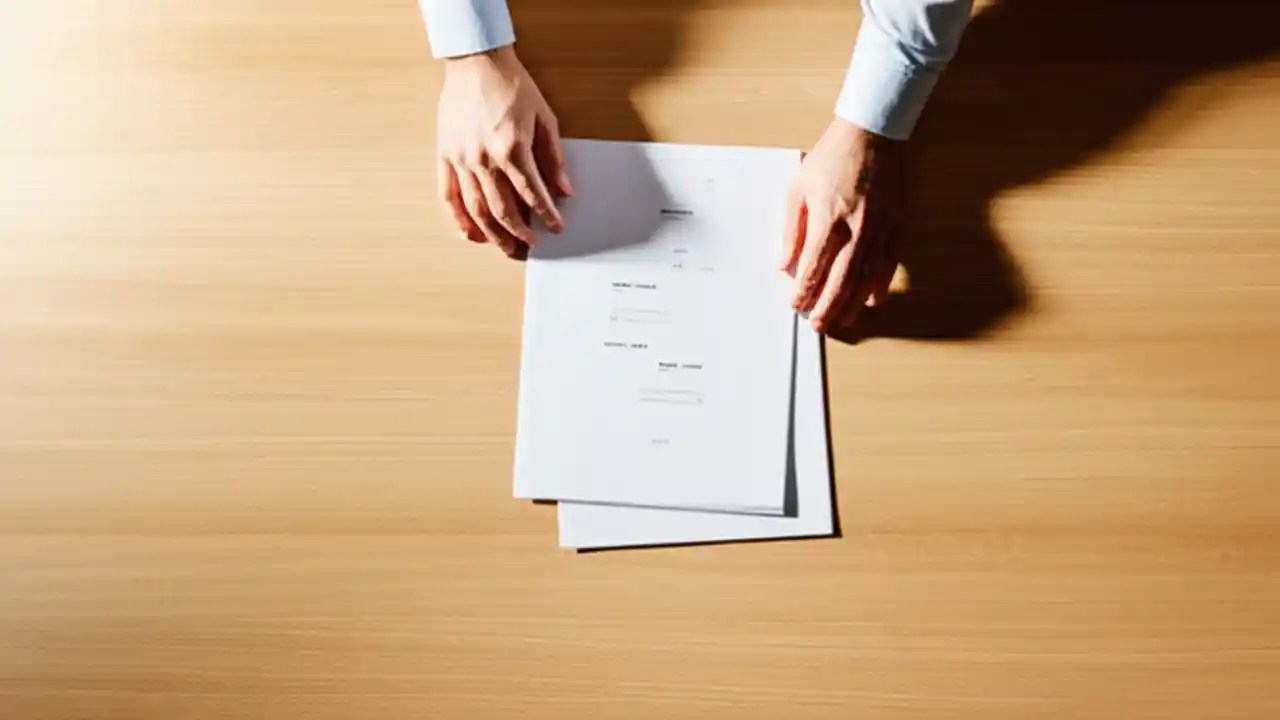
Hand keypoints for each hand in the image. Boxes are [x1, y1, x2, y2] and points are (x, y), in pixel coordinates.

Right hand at [437, 46, 572, 258]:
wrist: (476, 61)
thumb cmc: (510, 85)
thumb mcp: (544, 118)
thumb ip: (554, 158)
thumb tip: (564, 189)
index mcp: (512, 149)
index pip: (533, 195)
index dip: (547, 215)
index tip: (555, 227)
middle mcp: (485, 159)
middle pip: (503, 211)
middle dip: (518, 234)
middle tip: (529, 247)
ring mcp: (462, 159)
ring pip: (476, 209)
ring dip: (492, 234)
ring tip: (505, 246)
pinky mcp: (445, 155)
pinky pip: (449, 195)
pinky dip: (459, 218)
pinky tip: (470, 232)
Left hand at [782, 118, 904, 333]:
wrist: (871, 134)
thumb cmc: (831, 158)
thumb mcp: (798, 189)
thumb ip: (791, 229)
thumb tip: (785, 262)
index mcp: (827, 220)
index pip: (813, 267)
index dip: (804, 291)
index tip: (796, 305)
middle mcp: (855, 229)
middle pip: (839, 280)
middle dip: (827, 307)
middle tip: (817, 325)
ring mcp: (879, 229)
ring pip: (866, 277)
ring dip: (852, 303)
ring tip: (842, 321)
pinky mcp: (896, 225)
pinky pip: (889, 262)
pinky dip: (880, 285)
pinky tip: (871, 300)